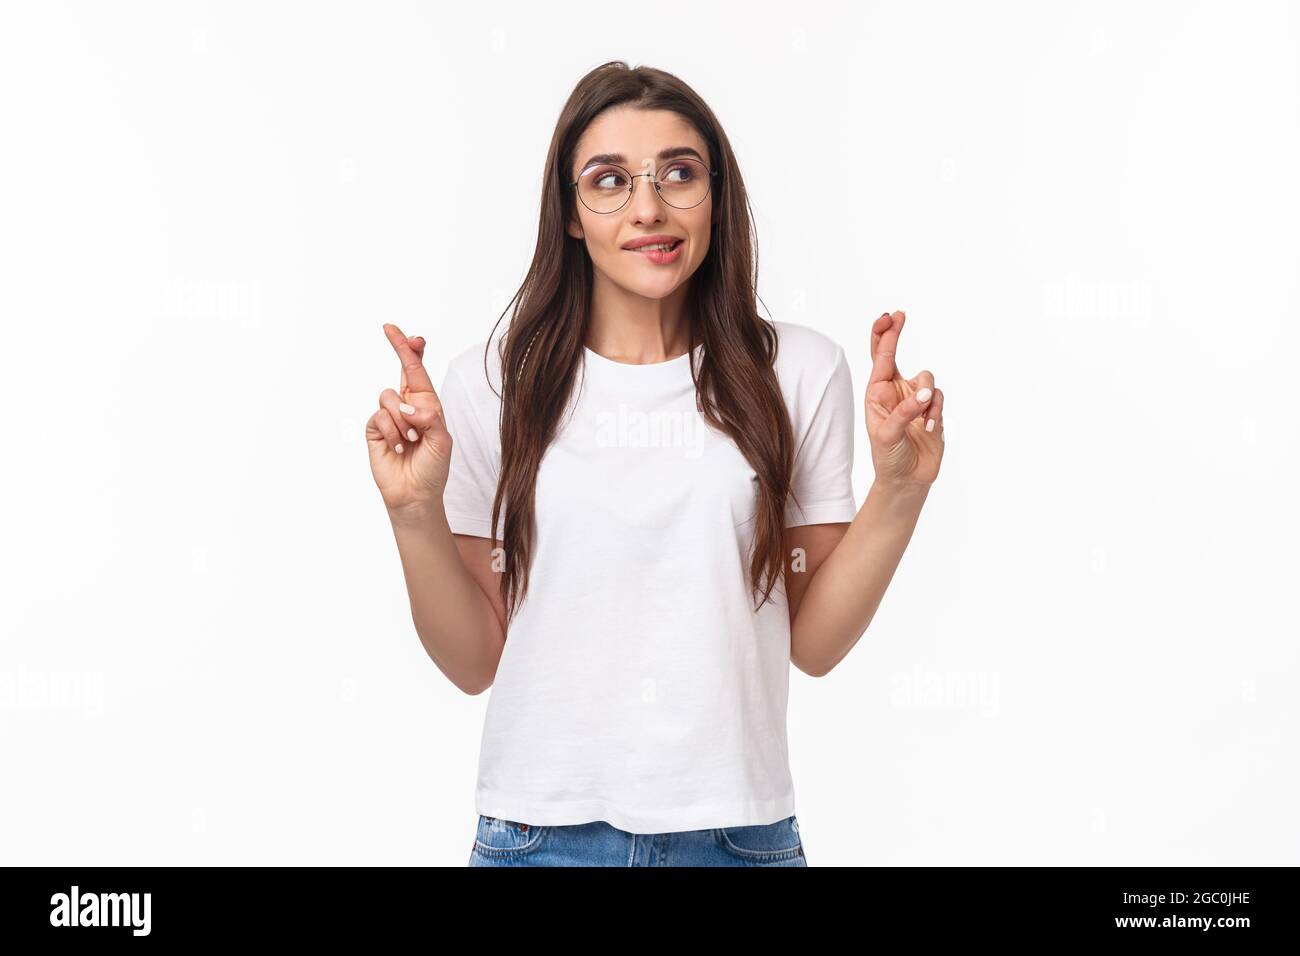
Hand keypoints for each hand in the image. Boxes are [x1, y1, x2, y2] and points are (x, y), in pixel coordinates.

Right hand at [365, 323, 452, 514]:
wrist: (415, 494)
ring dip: (403, 420)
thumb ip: (430, 418)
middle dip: (398, 348)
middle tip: (391, 330)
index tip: (410, 334)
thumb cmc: (433, 468)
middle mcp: (408, 406)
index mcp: (428, 405)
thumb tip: (409, 406)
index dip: (414, 351)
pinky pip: (379, 416)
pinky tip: (398, 447)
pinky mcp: (374, 429)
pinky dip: (391, 432)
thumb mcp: (442, 441)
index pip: (420, 373)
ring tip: (411, 441)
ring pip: (389, 396)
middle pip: (401, 370)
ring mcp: (390, 417)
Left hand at [863, 310, 944, 487]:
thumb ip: (904, 412)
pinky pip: (939, 398)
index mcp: (877, 394)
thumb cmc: (888, 457)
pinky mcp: (933, 409)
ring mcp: (915, 399)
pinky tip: (929, 430)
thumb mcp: (887, 436)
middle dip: (895, 335)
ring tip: (922, 422)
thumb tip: (924, 394)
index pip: (878, 359)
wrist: (908, 479)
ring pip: (927, 379)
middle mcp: (895, 391)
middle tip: (899, 315)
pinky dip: (936, 412)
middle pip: (895, 354)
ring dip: (926, 398)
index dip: (882, 336)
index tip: (889, 317)